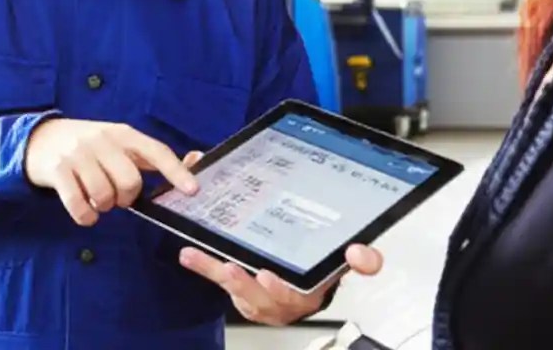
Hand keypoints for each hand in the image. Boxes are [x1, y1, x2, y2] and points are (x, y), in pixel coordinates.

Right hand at [25, 118, 198, 225]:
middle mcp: (102, 140)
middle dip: (127, 198)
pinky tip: (86, 213)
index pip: (156, 152)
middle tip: (117, 196)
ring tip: (98, 200)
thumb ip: (149, 157)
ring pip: (104, 196)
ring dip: (104, 207)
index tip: (192, 191)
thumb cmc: (89, 147)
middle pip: (130, 181)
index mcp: (124, 134)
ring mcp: (78, 155)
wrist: (40, 139)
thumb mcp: (118, 143)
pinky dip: (86, 217)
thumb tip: (193, 161)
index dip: (176, 172)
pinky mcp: (58, 170)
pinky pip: (78, 205)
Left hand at [178, 243, 383, 325]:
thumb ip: (359, 260)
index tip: (356, 253)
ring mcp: (264, 298)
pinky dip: (205, 266)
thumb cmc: (305, 275)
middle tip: (267, 276)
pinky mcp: (239, 292)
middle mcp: (293, 297)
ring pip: (250, 292)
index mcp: (320, 286)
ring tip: (225, 267)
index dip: (356, 265)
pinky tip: (190, 254)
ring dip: (235, 280)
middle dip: (276, 289)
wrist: (284, 292)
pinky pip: (221, 280)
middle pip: (287, 295)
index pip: (345, 273)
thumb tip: (362, 253)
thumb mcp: (331, 262)